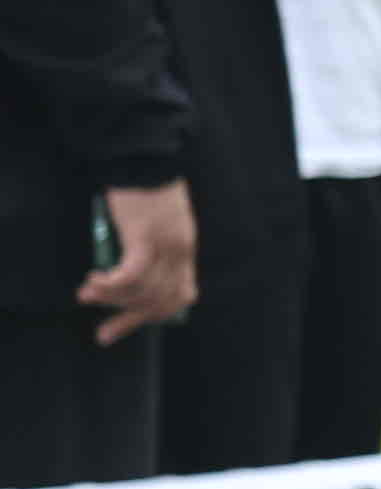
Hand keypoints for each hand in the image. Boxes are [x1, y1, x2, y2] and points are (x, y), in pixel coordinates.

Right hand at [78, 176, 193, 340]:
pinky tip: (95, 282)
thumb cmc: (143, 186)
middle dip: (131, 320)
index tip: (129, 324)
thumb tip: (128, 274)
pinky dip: (112, 285)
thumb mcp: (156, 222)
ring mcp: (165, 245)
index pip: (181, 295)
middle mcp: (180, 251)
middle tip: (104, 333)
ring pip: (143, 291)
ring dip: (112, 300)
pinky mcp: (145, 236)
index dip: (157, 315)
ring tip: (88, 294)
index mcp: (184, 248)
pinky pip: (132, 274)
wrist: (145, 156)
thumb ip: (151, 248)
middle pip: (162, 300)